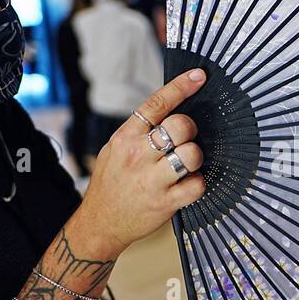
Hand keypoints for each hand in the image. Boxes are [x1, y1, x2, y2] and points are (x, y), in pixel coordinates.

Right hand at [74, 70, 206, 257]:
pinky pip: (197, 185)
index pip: (156, 104)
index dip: (181, 87)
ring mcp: (152, 180)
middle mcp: (138, 156)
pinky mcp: (165, 203)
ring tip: (185, 164)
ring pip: (192, 154)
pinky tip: (186, 184)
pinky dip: (197, 183)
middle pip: (180, 126)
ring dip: (195, 157)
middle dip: (190, 129)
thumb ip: (138, 132)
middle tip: (185, 139)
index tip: (199, 76)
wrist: (99, 223)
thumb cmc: (110, 183)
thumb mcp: (113, 149)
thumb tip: (168, 110)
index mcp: (125, 138)